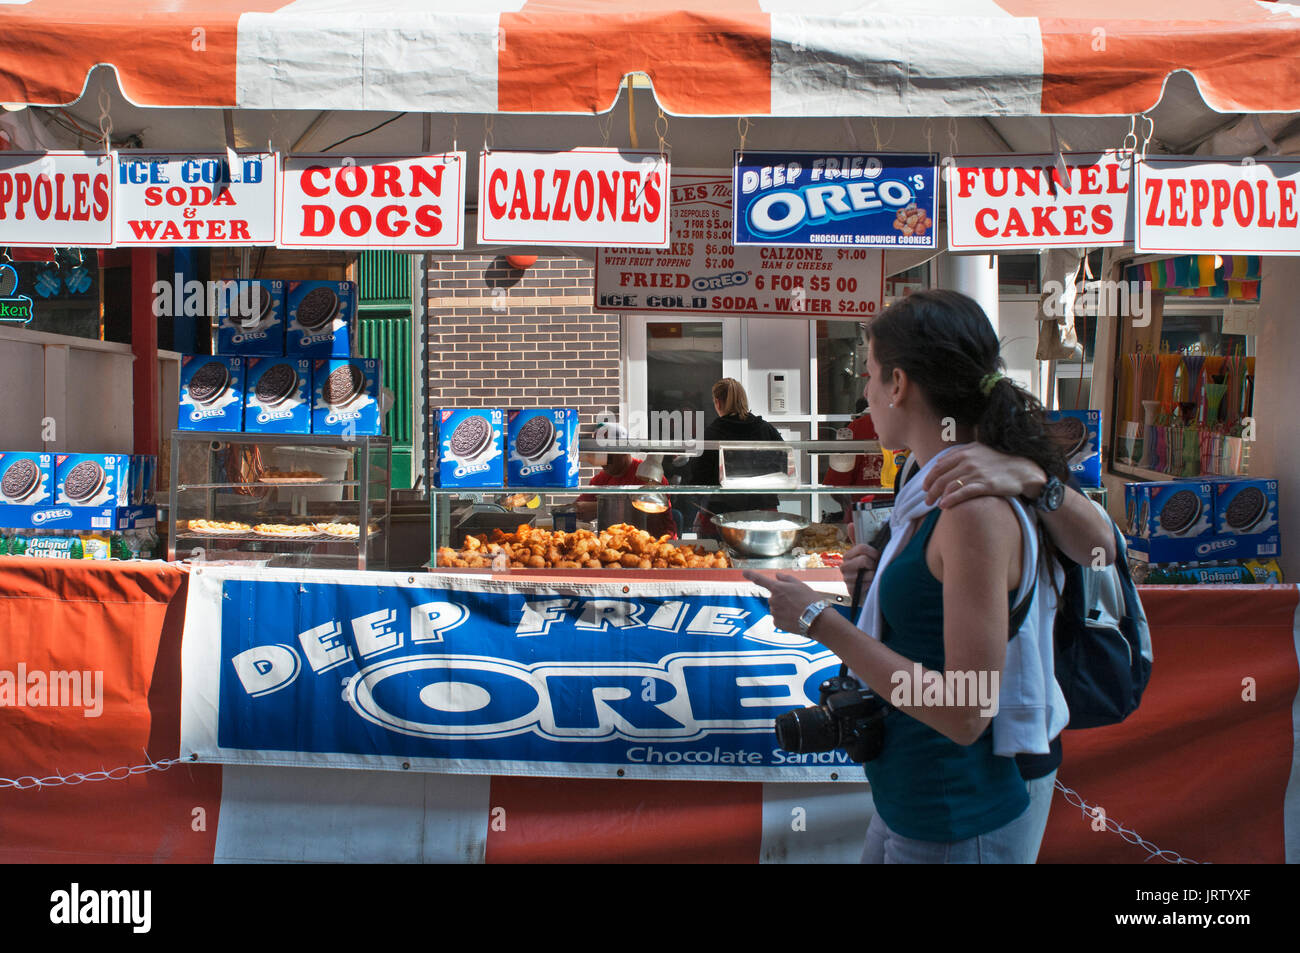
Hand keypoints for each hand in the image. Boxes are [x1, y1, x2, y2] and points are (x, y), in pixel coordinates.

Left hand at [741, 570, 825, 635]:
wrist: (816, 620)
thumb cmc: (810, 599)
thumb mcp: (800, 584)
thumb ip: (786, 579)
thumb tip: (777, 576)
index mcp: (777, 588)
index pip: (760, 580)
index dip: (751, 575)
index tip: (743, 572)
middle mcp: (772, 600)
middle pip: (774, 597)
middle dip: (782, 599)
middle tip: (797, 602)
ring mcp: (773, 612)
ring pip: (776, 608)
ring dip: (784, 609)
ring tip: (798, 611)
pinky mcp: (777, 623)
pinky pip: (778, 618)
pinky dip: (785, 618)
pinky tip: (795, 619)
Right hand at [839, 543, 879, 596]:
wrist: (863, 589)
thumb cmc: (865, 568)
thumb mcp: (862, 554)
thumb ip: (857, 539)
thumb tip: (851, 524)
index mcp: (847, 556)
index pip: (862, 548)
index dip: (873, 552)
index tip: (877, 556)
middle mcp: (844, 566)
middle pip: (864, 560)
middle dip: (873, 564)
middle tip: (875, 567)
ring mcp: (846, 579)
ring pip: (868, 574)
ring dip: (874, 576)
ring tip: (873, 576)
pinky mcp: (851, 591)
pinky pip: (866, 585)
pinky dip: (871, 585)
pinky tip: (870, 584)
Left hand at [922, 444, 1046, 507]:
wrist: (1023, 470)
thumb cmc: (999, 462)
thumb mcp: (978, 451)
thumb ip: (959, 454)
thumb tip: (939, 462)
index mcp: (965, 451)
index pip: (939, 465)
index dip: (929, 477)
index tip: (925, 487)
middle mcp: (968, 460)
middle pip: (941, 477)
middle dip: (930, 490)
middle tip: (926, 499)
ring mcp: (976, 472)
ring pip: (949, 486)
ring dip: (937, 496)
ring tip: (933, 504)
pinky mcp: (985, 484)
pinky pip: (962, 493)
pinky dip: (950, 500)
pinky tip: (944, 505)